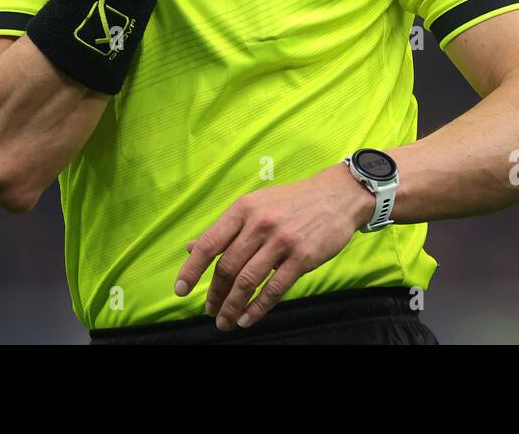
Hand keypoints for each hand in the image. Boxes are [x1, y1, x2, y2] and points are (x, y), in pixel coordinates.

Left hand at [173, 164, 373, 330]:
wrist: (337, 196)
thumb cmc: (291, 202)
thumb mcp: (256, 205)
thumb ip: (225, 229)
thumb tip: (191, 248)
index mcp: (244, 209)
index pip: (210, 243)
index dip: (191, 269)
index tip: (181, 290)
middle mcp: (260, 223)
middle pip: (227, 267)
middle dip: (214, 294)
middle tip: (209, 311)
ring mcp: (282, 241)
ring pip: (247, 281)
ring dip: (232, 307)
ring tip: (225, 321)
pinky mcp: (302, 257)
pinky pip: (274, 289)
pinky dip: (257, 308)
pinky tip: (247, 319)